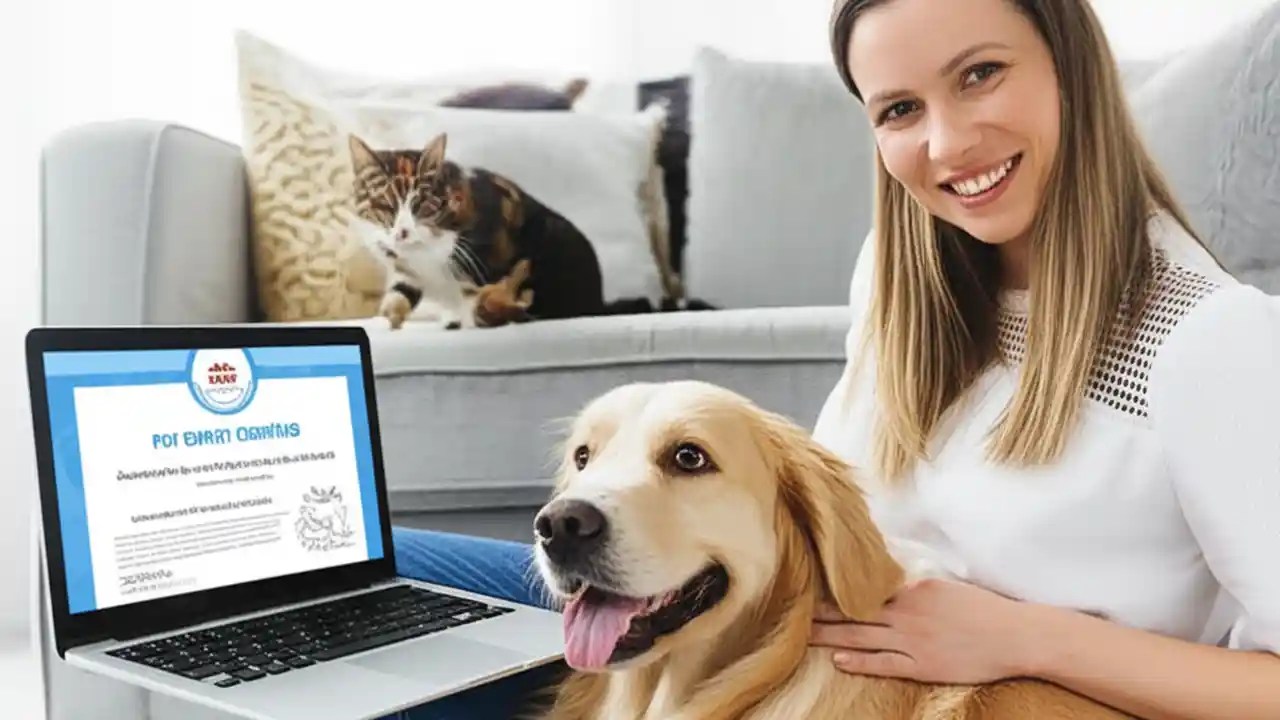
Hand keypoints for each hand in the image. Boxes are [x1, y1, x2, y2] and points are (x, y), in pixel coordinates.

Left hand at [809, 578, 1042, 684]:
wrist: (1016, 636)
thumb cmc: (984, 609)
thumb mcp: (946, 584)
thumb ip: (915, 582)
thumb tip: (887, 572)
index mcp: (915, 587)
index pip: (866, 585)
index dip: (838, 587)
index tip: (812, 584)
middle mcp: (909, 610)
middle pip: (855, 610)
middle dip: (823, 611)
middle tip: (794, 611)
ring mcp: (914, 639)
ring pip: (862, 635)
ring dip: (830, 634)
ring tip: (803, 634)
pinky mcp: (923, 664)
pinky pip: (884, 662)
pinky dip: (859, 660)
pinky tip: (838, 659)